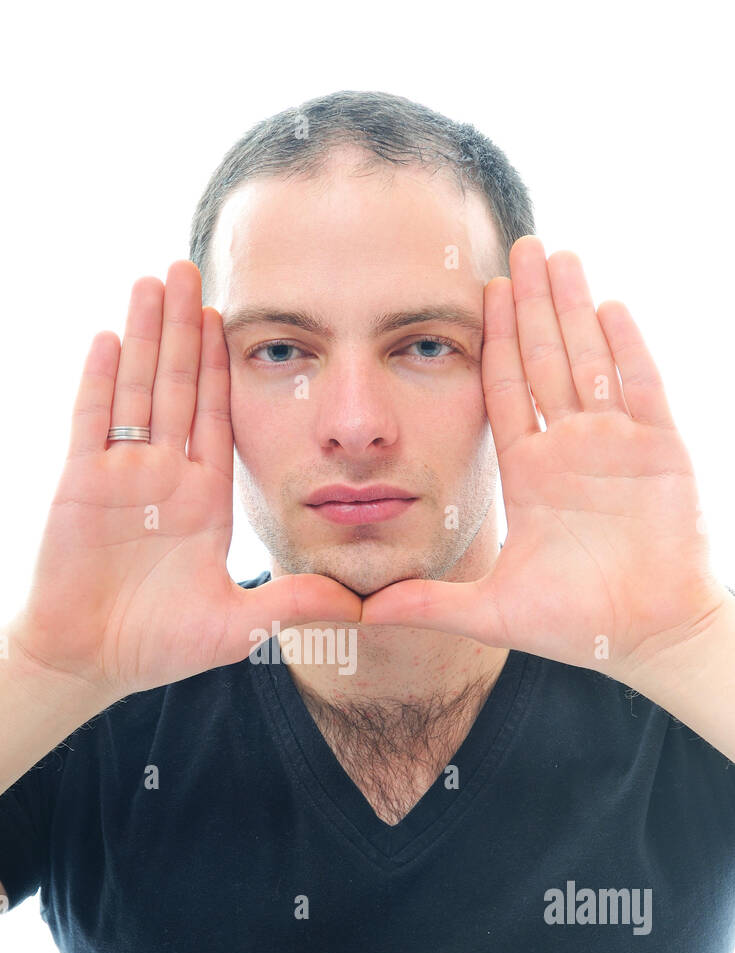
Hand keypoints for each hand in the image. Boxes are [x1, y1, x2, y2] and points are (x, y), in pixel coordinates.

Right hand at [11, 263, 360, 697]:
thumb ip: (294, 605)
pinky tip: (108, 337)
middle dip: (185, 328)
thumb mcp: (239, 625)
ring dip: (144, 336)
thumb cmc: (160, 645)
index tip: (234, 318)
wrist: (93, 663)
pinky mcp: (80, 486)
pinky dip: (100, 382)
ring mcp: (120, 477)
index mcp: (203, 499)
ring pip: (136, 391)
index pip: (218, 417)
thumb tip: (362, 608)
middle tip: (193, 268)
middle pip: (177, 387)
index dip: (223, 366)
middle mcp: (163, 477)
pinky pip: (91, 424)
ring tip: (154, 280)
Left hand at [361, 237, 727, 682]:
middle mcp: (570, 448)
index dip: (492, 341)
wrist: (647, 638)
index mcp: (530, 473)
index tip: (478, 291)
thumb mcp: (490, 612)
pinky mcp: (660, 451)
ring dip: (573, 307)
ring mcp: (616, 444)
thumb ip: (428, 606)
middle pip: (545, 359)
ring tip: (556, 254)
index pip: (505, 390)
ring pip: (590, 359)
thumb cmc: (576, 625)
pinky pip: (641, 387)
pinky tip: (609, 305)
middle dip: (531, 302)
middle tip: (518, 243)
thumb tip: (363, 614)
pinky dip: (627, 348)